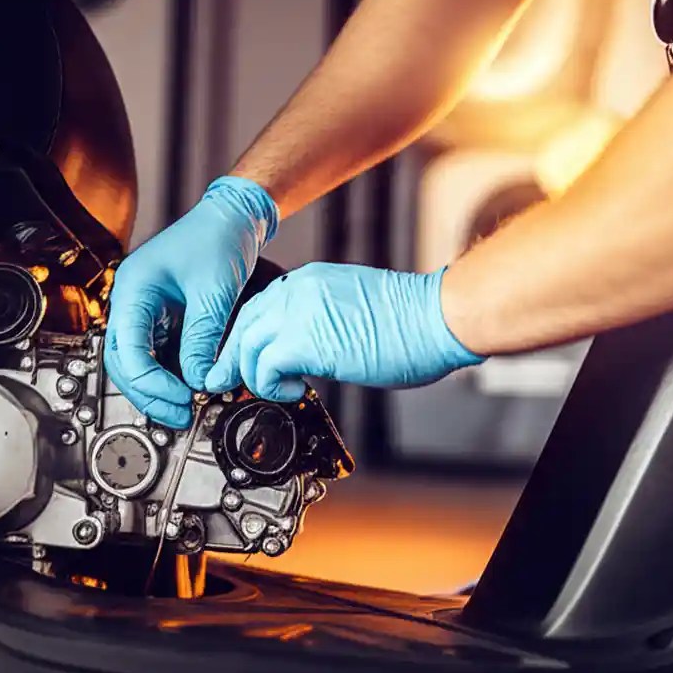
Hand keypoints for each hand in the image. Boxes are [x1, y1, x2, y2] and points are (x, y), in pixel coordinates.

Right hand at [105, 176, 279, 427]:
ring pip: (136, 363)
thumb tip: (198, 380)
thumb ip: (202, 339)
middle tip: (180, 415)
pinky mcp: (161, 318)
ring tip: (185, 410)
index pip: (127, 349)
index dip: (150, 381)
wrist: (233, 217)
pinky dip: (168, 376)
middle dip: (149, 394)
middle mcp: (131, 302)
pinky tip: (188, 390)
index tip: (181, 397)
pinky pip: (156, 355)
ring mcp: (144, 311)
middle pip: (123, 363)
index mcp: (133, 290)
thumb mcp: (214, 293)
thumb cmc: (218, 238)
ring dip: (157, 389)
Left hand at [204, 262, 483, 400]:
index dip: (250, 336)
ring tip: (270, 390)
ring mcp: (298, 314)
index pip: (260, 306)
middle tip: (235, 381)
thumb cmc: (413, 320)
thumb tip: (310, 350)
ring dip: (252, 375)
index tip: (249, 358)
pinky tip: (292, 392)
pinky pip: (264, 368)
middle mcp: (298, 290)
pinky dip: (270, 386)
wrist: (437, 318)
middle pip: (245, 323)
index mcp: (310, 280)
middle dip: (236, 357)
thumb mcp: (355, 307)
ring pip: (246, 346)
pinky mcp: (304, 342)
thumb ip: (324, 321)